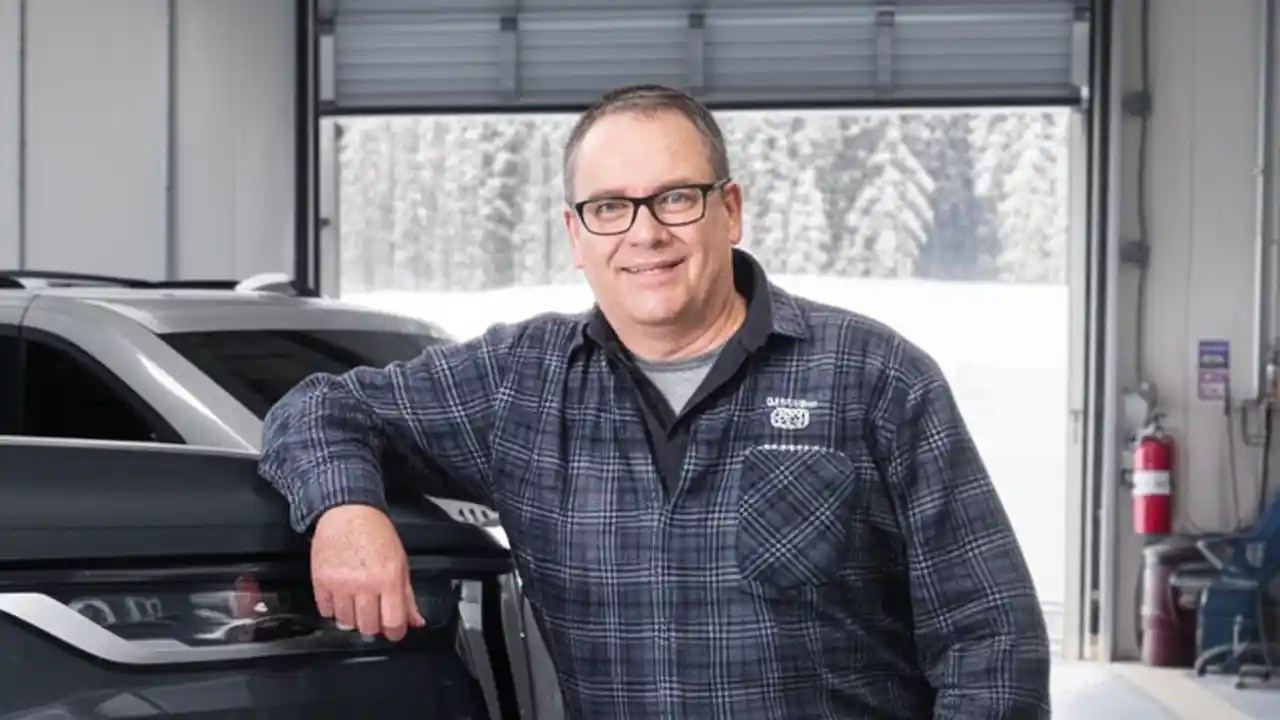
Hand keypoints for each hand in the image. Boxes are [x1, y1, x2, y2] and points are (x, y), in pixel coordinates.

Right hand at [310, 504, 426, 640]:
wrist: (347, 512)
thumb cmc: (375, 532)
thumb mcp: (400, 562)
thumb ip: (407, 595)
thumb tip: (416, 620)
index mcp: (389, 579)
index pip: (393, 622)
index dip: (396, 632)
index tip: (395, 631)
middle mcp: (365, 585)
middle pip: (369, 626)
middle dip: (374, 625)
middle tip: (375, 615)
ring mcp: (341, 584)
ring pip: (346, 622)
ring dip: (353, 618)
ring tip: (357, 604)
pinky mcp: (321, 582)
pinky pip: (326, 610)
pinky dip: (333, 610)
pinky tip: (341, 598)